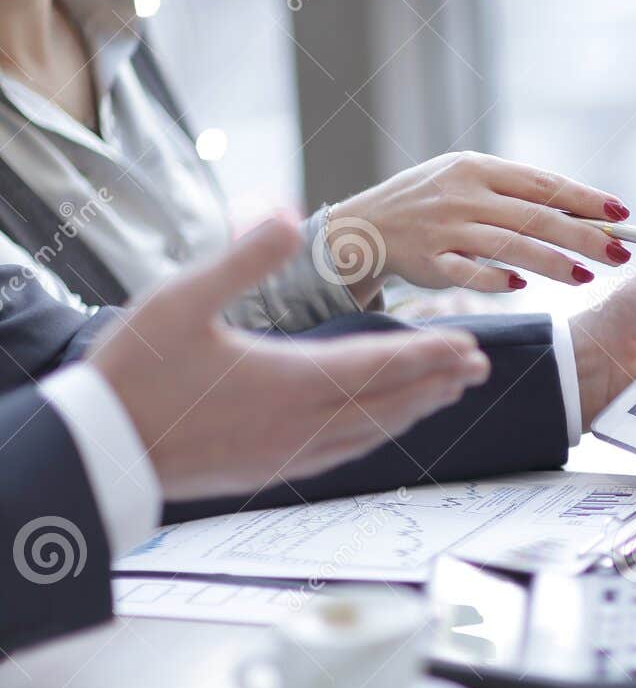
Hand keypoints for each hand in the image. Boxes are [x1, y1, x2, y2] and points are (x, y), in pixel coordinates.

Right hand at [89, 219, 490, 501]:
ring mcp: (294, 452)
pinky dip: (380, 432)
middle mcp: (304, 422)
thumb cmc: (136, 375)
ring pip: (375, 430)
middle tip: (481, 367)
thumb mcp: (181, 300)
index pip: (382, 363)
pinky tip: (385, 427)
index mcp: (291, 379)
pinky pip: (348, 450)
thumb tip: (286, 217)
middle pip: (392, 400)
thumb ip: (243, 259)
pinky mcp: (277, 470)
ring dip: (417, 408)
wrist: (101, 451)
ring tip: (447, 393)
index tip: (471, 345)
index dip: (431, 353)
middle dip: (439, 381)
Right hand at [325, 153, 633, 304]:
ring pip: (509, 246)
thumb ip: (518, 195)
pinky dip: (495, 280)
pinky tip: (522, 287)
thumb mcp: (469, 180)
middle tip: (619, 253)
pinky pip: (468, 273)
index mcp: (479, 168)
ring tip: (586, 276)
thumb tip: (583, 215)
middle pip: (535, 216)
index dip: (585, 199)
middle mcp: (464, 195)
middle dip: (583, 236)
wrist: (367, 225)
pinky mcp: (428, 261)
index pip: (543, 183)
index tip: (621, 213)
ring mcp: (445, 228)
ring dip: (551, 263)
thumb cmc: (433, 202)